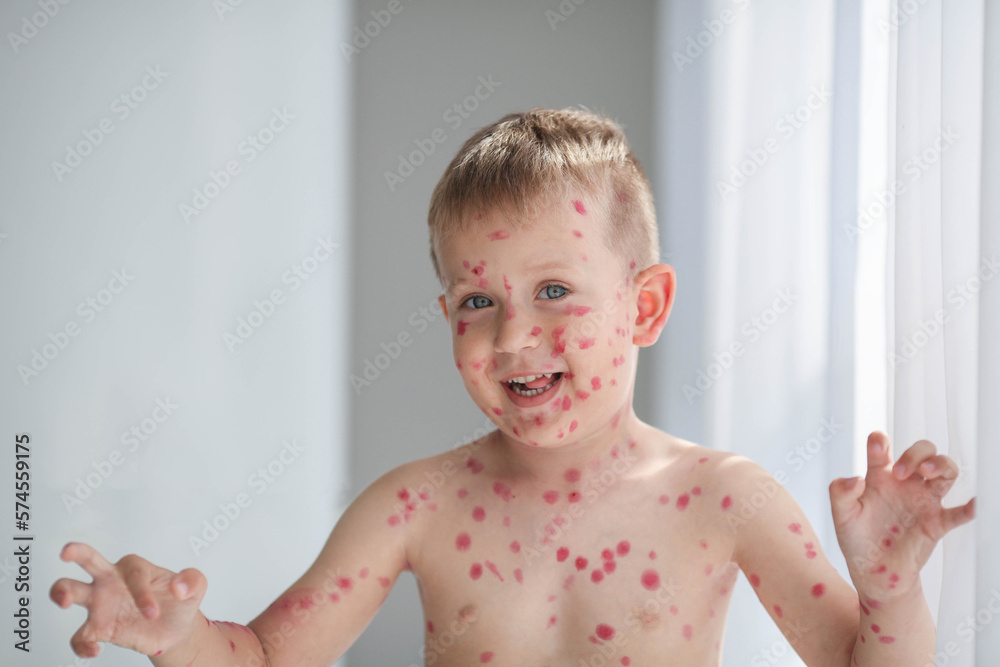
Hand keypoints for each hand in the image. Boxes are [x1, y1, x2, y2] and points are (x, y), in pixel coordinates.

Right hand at [50, 542, 206, 657]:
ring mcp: (101, 604)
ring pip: (71, 590)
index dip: (141, 593)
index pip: (133, 573)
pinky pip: (79, 636)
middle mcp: (113, 581)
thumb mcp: (196, 586)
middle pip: (89, 560)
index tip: (153, 612)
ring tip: (64, 600)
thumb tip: (178, 587)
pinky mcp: (97, 628)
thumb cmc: (179, 600)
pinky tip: (95, 650)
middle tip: (67, 552)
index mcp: (136, 568)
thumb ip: (192, 580)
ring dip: (62, 591)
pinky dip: (82, 644)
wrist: (175, 628)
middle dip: (77, 552)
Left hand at [828, 431, 974, 600]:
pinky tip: (975, 502)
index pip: (883, 447)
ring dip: (941, 465)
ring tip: (927, 473)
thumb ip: (840, 493)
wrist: (872, 571)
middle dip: (915, 453)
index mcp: (879, 476)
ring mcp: (923, 501)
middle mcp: (905, 484)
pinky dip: (970, 507)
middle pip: (923, 452)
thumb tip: (855, 479)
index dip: (880, 441)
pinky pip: (959, 513)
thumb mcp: (841, 515)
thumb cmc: (857, 538)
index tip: (878, 445)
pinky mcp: (936, 523)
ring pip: (945, 472)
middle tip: (901, 471)